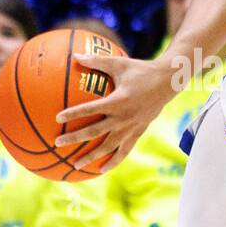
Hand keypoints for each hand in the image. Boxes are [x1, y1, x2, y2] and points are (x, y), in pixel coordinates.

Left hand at [55, 53, 173, 173]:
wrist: (168, 82)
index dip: (74, 113)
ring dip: (91, 157)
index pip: (91, 109)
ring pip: (108, 147)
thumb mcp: (119, 63)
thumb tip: (74, 56)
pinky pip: (124, 151)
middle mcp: (123, 117)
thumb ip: (96, 61)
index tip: (57, 118)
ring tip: (75, 165)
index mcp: (118, 101)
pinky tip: (101, 170)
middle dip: (75, 138)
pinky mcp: (138, 133)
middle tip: (57, 143)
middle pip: (95, 132)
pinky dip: (112, 162)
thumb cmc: (141, 70)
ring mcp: (131, 128)